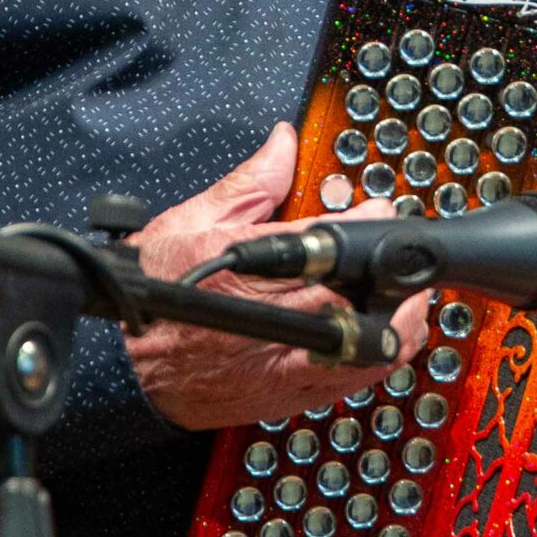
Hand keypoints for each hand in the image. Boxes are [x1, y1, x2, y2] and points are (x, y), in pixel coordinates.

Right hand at [124, 123, 427, 430]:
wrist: (131, 370)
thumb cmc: (156, 295)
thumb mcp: (190, 222)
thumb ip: (249, 184)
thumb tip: (282, 144)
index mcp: (249, 267)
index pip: (328, 239)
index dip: (365, 222)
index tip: (379, 209)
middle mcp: (275, 317)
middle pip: (360, 290)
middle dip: (391, 267)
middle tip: (402, 249)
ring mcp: (289, 360)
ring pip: (373, 341)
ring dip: (401, 314)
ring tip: (405, 292)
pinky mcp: (296, 392)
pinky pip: (359, 377)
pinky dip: (384, 352)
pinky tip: (387, 331)